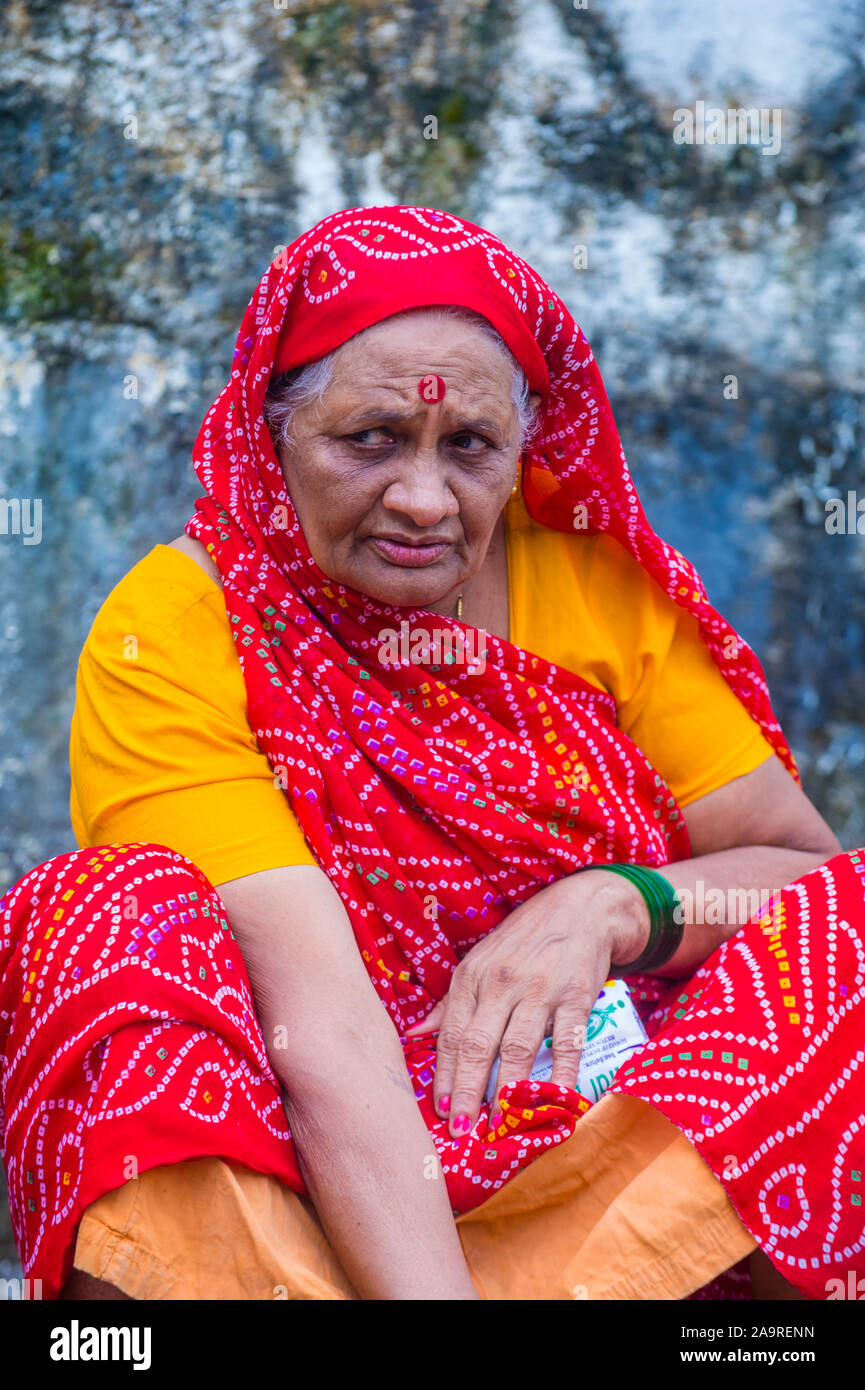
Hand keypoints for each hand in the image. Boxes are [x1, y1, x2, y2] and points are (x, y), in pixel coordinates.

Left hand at [405, 869, 649, 1138]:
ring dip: (508, 1092)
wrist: (581, 908)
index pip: (451, 1035)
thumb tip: (415, 1037)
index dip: (444, 1076)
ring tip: (501, 1127)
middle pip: (478, 1046)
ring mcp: (539, 990)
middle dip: (467, 1092)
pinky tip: (559, 1103)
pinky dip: (563, 1076)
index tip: (439, 1112)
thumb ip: (449, 1004)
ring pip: (518, 1049)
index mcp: (472, 977)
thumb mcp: (480, 962)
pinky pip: (567, 1043)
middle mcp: (501, 984)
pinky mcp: (576, 996)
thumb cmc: (523, 941)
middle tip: (461, 1131)